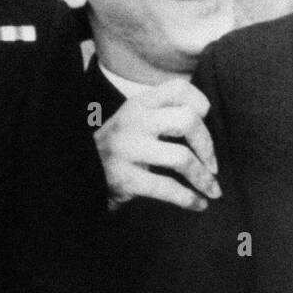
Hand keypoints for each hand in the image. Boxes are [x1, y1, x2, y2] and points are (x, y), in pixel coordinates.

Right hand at [95, 79, 218, 210]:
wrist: (80, 169)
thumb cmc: (121, 145)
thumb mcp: (135, 119)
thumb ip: (164, 114)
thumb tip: (207, 128)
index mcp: (138, 104)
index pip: (178, 88)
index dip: (199, 102)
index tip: (204, 122)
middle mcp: (133, 121)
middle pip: (187, 120)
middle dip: (207, 145)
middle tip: (211, 164)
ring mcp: (127, 149)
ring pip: (181, 157)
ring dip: (203, 177)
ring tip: (211, 189)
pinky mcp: (125, 177)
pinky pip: (166, 187)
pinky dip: (188, 198)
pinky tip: (198, 203)